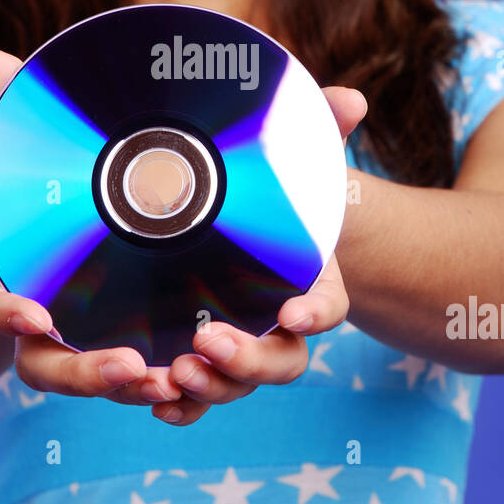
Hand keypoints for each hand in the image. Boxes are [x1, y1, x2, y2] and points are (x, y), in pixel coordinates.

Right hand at [0, 49, 179, 409]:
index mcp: (4, 270)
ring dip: (135, 388)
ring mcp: (87, 337)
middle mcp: (40, 315)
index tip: (33, 316)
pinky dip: (176, 393)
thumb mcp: (41, 139)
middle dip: (85, 374)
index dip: (3, 313)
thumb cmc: (56, 176)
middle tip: (131, 368)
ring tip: (177, 380)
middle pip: (44, 366)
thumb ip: (20, 103)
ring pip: (99, 380)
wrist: (82, 210)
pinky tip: (204, 381)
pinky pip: (147, 384)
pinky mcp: (136, 346)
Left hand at [153, 85, 367, 425]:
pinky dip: (182, 405)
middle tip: (208, 342)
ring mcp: (244, 343)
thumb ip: (318, 128)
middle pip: (283, 360)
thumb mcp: (293, 156)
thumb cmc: (276, 190)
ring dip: (212, 386)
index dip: (315, 313)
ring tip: (172, 373)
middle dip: (249, 359)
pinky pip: (200, 395)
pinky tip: (155, 401)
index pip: (327, 304)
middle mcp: (280, 321)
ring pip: (239, 383)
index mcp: (312, 280)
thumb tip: (348, 99)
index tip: (294, 314)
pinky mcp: (205, 358)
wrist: (250, 223)